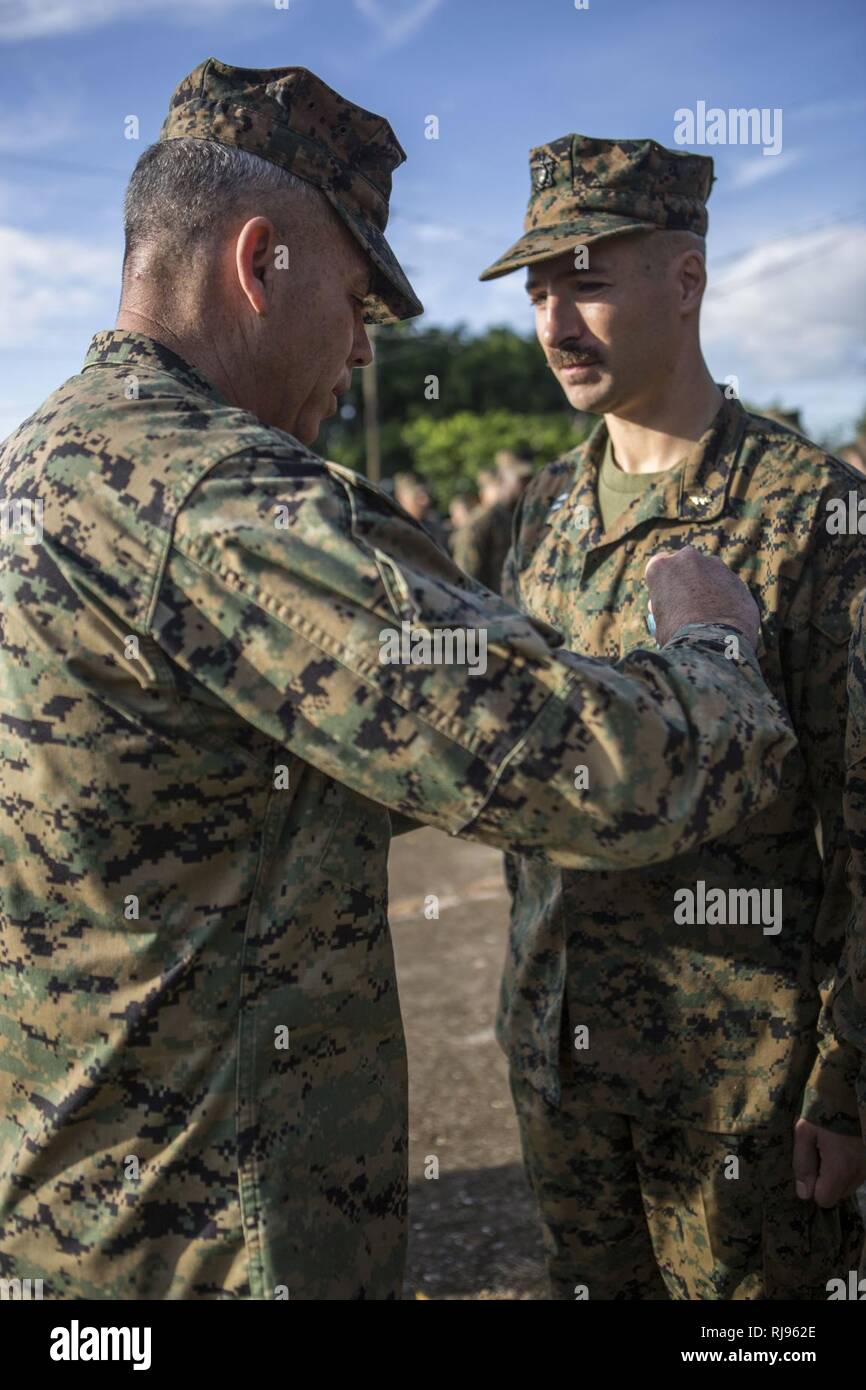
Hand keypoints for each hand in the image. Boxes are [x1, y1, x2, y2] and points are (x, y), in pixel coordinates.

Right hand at [644, 546, 760, 648]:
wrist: (711, 643)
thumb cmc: (677, 636)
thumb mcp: (660, 622)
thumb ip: (664, 607)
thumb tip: (671, 608)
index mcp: (662, 567)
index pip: (659, 565)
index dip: (664, 583)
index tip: (667, 596)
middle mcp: (688, 558)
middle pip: (686, 565)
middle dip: (688, 580)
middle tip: (688, 605)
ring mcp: (715, 566)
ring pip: (709, 574)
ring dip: (709, 588)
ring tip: (709, 616)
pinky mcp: (736, 579)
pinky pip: (728, 587)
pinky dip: (726, 599)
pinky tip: (724, 619)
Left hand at [792, 1117, 865, 1206]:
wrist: (847, 1091)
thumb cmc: (822, 1110)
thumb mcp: (804, 1133)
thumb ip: (803, 1165)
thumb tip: (804, 1194)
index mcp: (840, 1169)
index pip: (825, 1200)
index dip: (813, 1187)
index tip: (810, 1167)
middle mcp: (858, 1173)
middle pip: (838, 1195)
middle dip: (826, 1182)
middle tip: (819, 1155)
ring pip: (848, 1186)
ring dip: (837, 1176)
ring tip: (831, 1149)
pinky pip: (857, 1175)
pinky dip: (848, 1168)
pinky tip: (842, 1148)